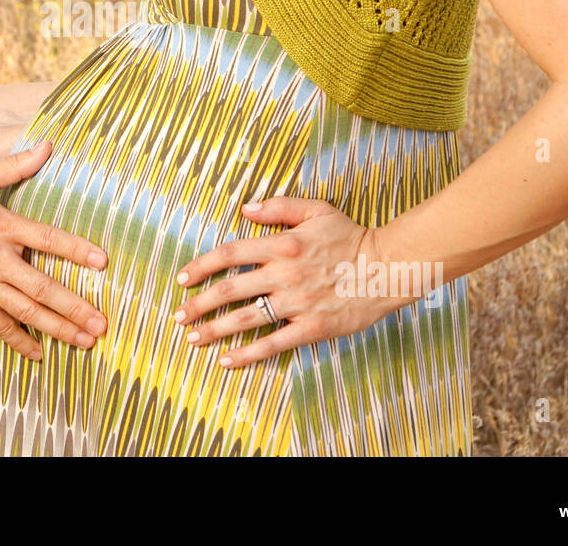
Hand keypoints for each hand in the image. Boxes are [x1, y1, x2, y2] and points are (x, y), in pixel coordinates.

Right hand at [0, 140, 108, 360]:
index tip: (102, 262)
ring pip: (27, 312)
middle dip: (75, 307)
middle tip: (102, 323)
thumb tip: (47, 145)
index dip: (76, 250)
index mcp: (1, 226)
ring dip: (59, 329)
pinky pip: (0, 327)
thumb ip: (14, 165)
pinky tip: (41, 354)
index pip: (47, 239)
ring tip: (86, 341)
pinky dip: (21, 341)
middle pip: (43, 288)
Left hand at [173, 197, 416, 369]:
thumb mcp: (315, 210)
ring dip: (214, 330)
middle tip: (177, 314)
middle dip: (199, 304)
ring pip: (245, 319)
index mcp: (282, 245)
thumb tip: (244, 209)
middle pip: (230, 290)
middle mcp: (285, 274)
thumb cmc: (351, 236)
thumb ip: (277, 207)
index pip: (230, 255)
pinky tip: (227, 360)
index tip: (182, 279)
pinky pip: (273, 343)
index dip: (201, 267)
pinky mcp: (313, 327)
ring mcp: (298, 303)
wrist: (389, 266)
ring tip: (192, 338)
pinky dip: (247, 354)